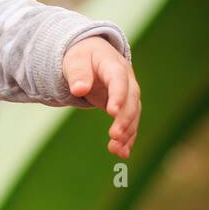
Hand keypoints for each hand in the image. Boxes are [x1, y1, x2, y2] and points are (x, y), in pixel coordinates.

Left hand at [62, 36, 140, 158]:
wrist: (92, 56)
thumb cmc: (82, 57)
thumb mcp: (75, 61)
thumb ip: (77, 74)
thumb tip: (79, 89)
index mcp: (113, 64)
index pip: (118, 80)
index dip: (118, 96)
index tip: (112, 112)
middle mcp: (127, 79)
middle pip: (131, 99)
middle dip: (125, 119)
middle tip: (115, 136)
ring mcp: (128, 93)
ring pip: (133, 114)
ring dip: (128, 132)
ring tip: (117, 150)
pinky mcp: (126, 106)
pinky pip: (130, 122)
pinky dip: (128, 138)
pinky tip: (123, 153)